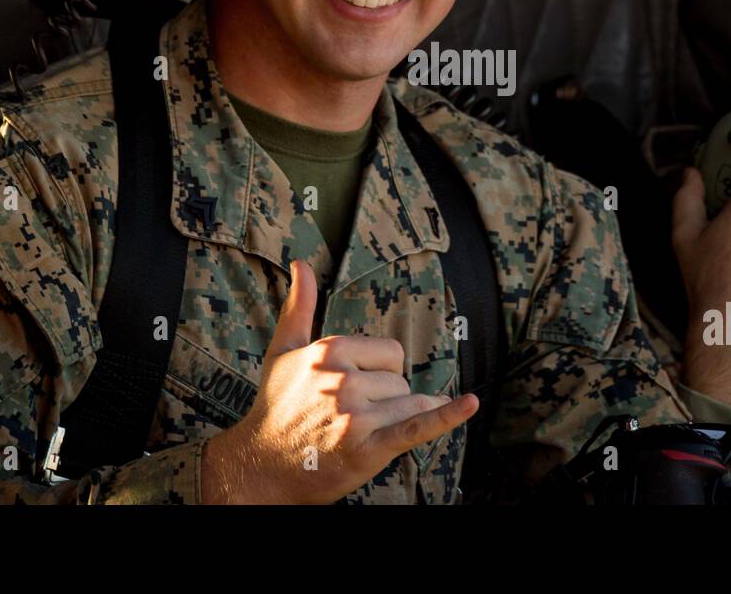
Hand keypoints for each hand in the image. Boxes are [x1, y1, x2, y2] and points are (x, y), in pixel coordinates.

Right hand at [202, 260, 477, 503]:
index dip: (379, 373)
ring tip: (361, 432)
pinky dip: (446, 417)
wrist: (261, 468)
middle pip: (401, 382)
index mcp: (330, 351)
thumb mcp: (283, 351)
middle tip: (347, 417)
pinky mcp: (367, 448)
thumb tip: (302, 262)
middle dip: (386, 400)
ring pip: (409, 406)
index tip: (354, 389)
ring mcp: (355, 415)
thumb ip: (300, 305)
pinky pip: (416, 427)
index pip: (392, 353)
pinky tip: (470, 403)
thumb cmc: (276, 407)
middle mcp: (343, 380)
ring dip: (395, 420)